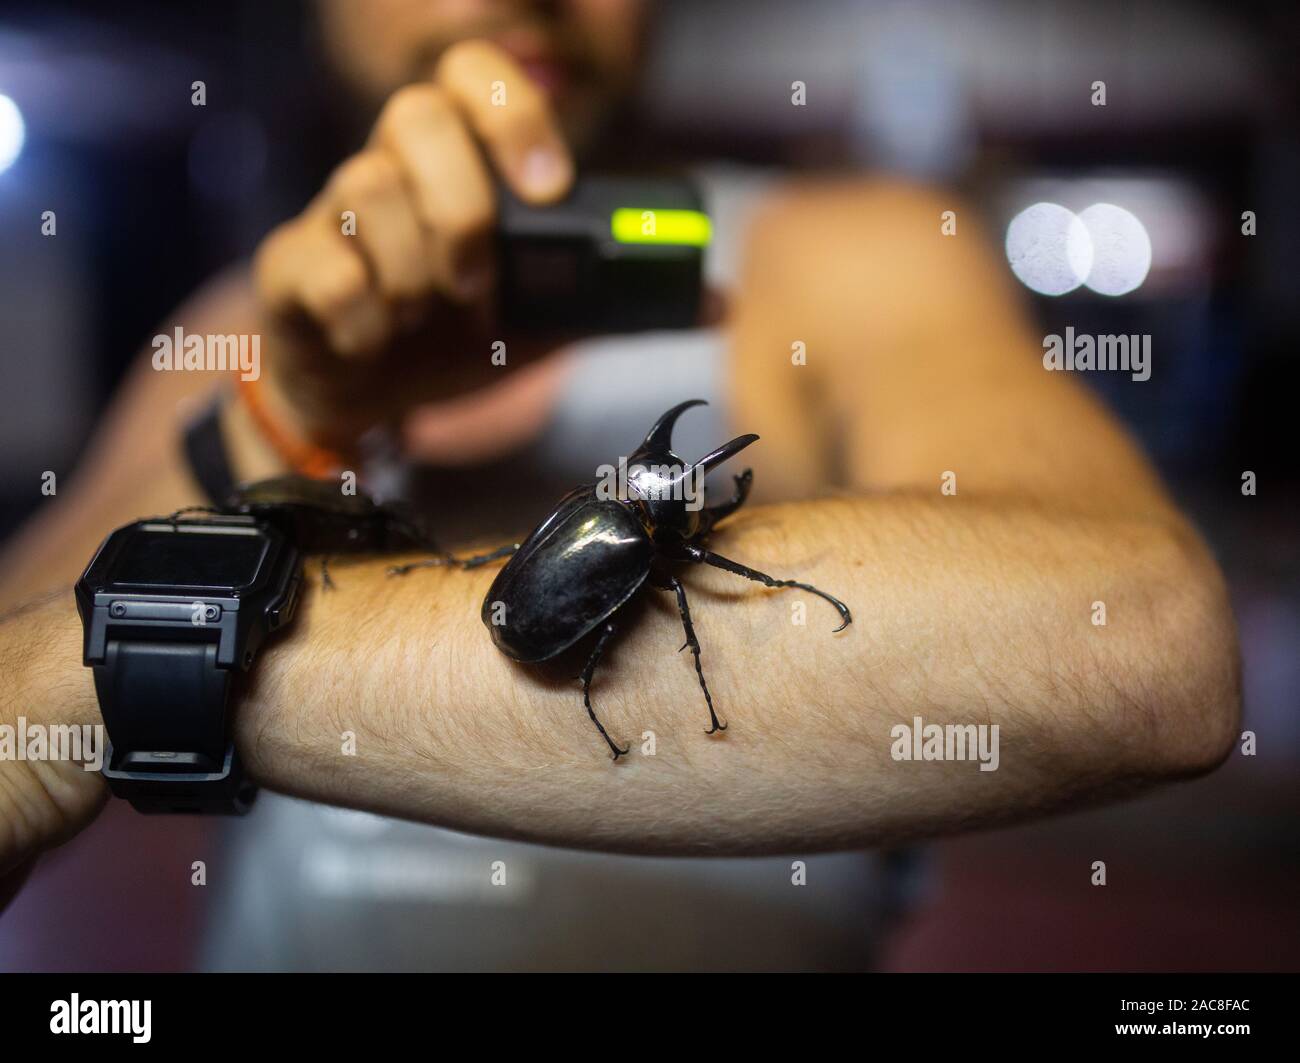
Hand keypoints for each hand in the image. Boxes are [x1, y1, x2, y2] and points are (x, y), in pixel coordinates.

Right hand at [253, 39, 573, 449]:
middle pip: (414, 113)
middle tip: (478, 281)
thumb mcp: (541, 324)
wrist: (368, 396)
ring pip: (365, 185)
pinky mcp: (291, 269)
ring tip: (424, 316)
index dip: (513, 112)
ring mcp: (335, 215)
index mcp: (456, 164)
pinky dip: (359, 313)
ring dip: (412, 268)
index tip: (550, 188)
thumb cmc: (452, 339)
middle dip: (462, 204)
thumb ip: (614, 306)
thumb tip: (717, 303)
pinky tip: (373, 339)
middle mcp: (392, 168)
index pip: (472, 74)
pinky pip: (321, 265)